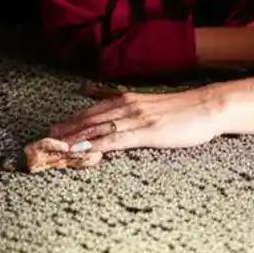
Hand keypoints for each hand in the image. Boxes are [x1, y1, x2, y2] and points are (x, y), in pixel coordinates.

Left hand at [47, 86, 223, 153]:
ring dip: (75, 140)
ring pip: (98, 130)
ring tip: (56, 148)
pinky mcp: (146, 132)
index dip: (72, 121)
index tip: (55, 129)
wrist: (207, 107)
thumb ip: (130, 107)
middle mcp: (127, 106)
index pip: (93, 111)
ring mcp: (136, 119)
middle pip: (90, 120)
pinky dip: (97, 146)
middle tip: (46, 140)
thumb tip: (114, 112)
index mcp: (127, 100)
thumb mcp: (150, 104)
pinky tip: (84, 152)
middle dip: (67, 131)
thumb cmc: (182, 110)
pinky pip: (116, 140)